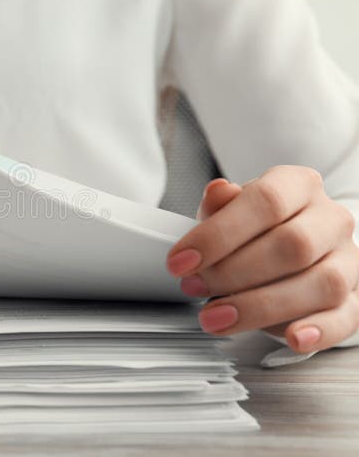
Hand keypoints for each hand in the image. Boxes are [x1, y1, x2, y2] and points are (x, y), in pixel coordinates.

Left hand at [167, 166, 358, 353]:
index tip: (181, 261)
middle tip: (193, 287)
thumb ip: (220, 206)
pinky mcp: (355, 298)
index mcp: (298, 185)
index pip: (266, 201)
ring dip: (262, 306)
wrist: (292, 246)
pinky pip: (345, 317)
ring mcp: (348, 259)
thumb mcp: (229, 211)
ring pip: (321, 283)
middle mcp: (331, 218)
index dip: (218, 234)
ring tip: (217, 317)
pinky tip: (291, 338)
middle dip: (233, 272)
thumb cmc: (256, 228)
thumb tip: (218, 193)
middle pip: (293, 244)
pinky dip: (318, 331)